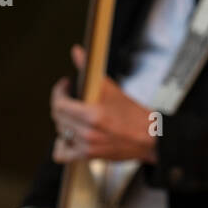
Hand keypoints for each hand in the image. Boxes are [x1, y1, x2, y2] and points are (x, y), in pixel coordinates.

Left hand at [50, 44, 158, 163]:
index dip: (59, 92)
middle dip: (61, 105)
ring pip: (60, 131)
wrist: (150, 136)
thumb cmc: (133, 113)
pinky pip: (62, 154)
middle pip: (58, 117)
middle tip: (70, 98)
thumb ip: (89, 69)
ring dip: (64, 122)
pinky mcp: (89, 155)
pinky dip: (62, 145)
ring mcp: (88, 145)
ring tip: (73, 116)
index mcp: (93, 114)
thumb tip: (77, 52)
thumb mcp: (112, 88)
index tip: (65, 86)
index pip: (59, 104)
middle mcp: (88, 131)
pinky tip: (70, 137)